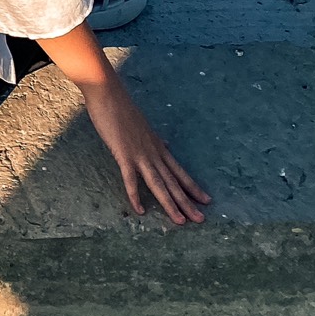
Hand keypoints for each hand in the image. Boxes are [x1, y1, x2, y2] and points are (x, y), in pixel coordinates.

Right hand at [80, 74, 209, 224]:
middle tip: (201, 220)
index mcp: (158, 146)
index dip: (193, 187)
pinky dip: (135, 195)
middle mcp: (153, 152)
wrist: (108, 93)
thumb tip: (166, 145)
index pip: (179, 171)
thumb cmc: (122, 108)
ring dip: (170, 204)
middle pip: (173, 182)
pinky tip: (140, 210)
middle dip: (187, 202)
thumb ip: (154, 139)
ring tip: (181, 222)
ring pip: (159, 184)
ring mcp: (140, 154)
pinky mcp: (124, 154)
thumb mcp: (143, 125)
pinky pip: (131, 179)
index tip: (207, 201)